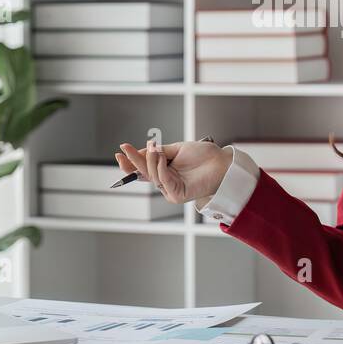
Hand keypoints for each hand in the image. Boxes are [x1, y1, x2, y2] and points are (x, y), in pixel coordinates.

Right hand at [116, 140, 232, 205]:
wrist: (221, 162)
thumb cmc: (203, 155)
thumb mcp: (176, 149)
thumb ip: (159, 152)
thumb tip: (140, 151)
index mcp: (165, 171)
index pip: (144, 169)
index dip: (131, 162)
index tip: (121, 151)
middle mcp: (167, 182)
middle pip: (144, 173)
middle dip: (134, 161)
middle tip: (125, 149)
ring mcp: (172, 190)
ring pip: (153, 176)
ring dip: (151, 160)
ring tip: (153, 148)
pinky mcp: (178, 195)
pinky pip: (164, 181)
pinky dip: (160, 168)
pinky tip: (160, 157)